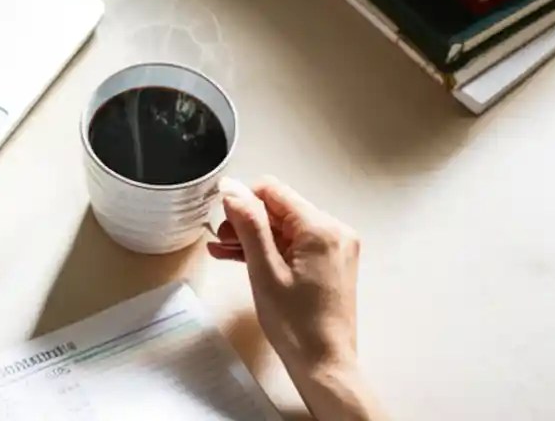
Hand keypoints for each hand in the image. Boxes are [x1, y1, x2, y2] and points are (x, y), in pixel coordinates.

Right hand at [209, 178, 383, 420]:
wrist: (324, 364)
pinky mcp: (330, 263)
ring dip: (254, 236)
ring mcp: (334, 248)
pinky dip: (270, 250)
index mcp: (320, 229)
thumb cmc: (295, 325)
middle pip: (279, 209)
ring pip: (284, 228)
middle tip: (220, 241)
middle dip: (247, 221)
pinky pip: (294, 245)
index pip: (273, 190)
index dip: (243, 199)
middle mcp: (334, 231)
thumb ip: (249, 225)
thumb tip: (232, 189)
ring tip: (222, 250)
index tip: (221, 219)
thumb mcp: (264, 271)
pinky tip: (241, 258)